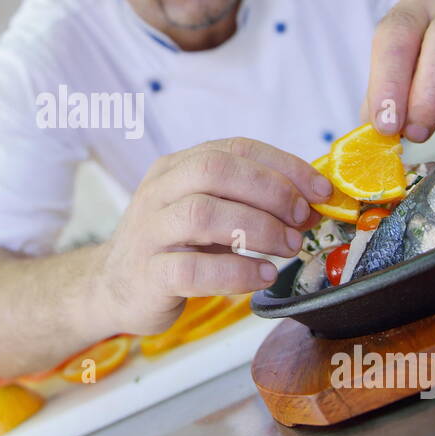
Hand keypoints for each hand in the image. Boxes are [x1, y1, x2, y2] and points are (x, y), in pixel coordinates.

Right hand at [94, 138, 333, 335]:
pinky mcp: (147, 274)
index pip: (235, 149)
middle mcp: (159, 191)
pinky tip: (262, 276)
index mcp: (176, 167)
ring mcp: (149, 231)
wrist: (113, 286)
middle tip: (301, 219)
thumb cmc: (173, 246)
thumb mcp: (207, 212)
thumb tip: (310, 204)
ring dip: (258, 229)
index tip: (320, 190)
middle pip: (215, 171)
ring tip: (288, 247)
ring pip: (202, 214)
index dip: (284, 165)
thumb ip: (248, 202)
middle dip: (270, 191)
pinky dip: (235, 272)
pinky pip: (192, 270)